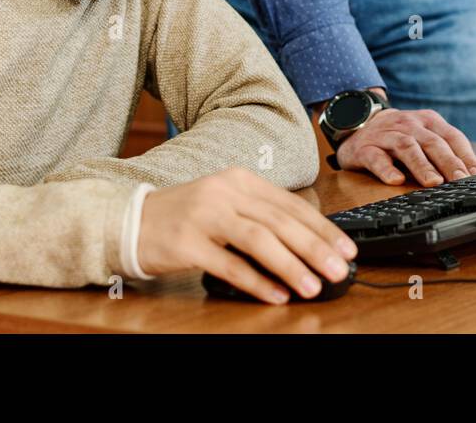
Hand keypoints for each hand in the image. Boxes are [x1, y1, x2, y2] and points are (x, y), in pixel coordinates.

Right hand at [135, 166, 357, 303]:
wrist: (129, 220)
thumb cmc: (184, 216)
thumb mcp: (225, 204)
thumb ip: (260, 216)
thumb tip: (307, 245)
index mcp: (239, 180)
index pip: (291, 204)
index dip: (322, 227)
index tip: (346, 248)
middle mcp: (224, 192)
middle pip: (280, 221)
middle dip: (315, 248)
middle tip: (339, 269)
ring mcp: (204, 215)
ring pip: (259, 240)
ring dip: (291, 265)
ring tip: (313, 286)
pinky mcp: (187, 242)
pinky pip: (229, 264)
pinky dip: (256, 281)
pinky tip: (276, 294)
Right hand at [335, 105, 475, 186]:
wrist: (359, 124)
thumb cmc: (399, 136)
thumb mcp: (424, 137)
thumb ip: (445, 152)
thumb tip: (472, 177)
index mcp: (429, 121)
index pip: (453, 137)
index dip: (466, 157)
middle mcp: (409, 124)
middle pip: (432, 143)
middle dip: (448, 163)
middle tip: (460, 181)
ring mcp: (387, 134)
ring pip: (407, 147)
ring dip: (422, 165)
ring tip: (433, 182)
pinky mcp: (365, 147)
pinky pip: (376, 158)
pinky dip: (386, 169)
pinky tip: (395, 180)